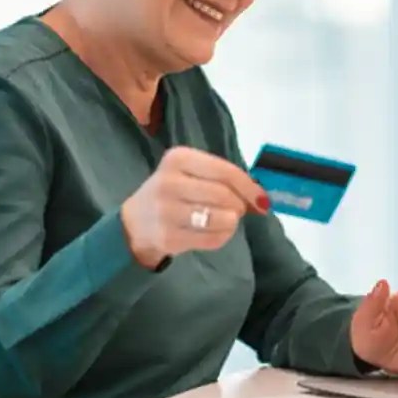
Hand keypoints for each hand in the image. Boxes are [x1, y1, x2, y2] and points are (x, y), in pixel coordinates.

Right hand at [121, 146, 268, 268]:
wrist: (134, 223)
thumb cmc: (173, 193)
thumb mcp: (191, 174)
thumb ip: (224, 179)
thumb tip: (262, 199)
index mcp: (178, 158)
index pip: (225, 171)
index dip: (249, 187)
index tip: (262, 200)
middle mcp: (169, 182)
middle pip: (223, 195)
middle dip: (239, 206)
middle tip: (238, 211)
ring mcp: (166, 211)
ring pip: (219, 218)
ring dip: (231, 222)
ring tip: (226, 221)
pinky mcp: (168, 237)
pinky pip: (211, 239)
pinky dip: (222, 237)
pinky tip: (215, 232)